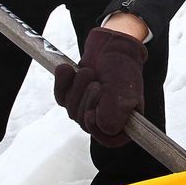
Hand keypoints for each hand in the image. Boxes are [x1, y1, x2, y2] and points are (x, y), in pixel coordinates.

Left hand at [54, 27, 146, 146]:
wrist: (112, 45)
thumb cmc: (123, 66)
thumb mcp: (125, 89)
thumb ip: (116, 111)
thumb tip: (103, 127)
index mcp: (124, 121)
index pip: (108, 139)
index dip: (95, 128)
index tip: (91, 114)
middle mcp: (106, 119)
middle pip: (85, 123)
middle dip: (87, 99)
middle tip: (97, 82)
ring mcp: (88, 108)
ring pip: (72, 110)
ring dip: (77, 87)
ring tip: (90, 72)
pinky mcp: (73, 96)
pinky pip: (60, 97)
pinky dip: (62, 81)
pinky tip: (67, 69)